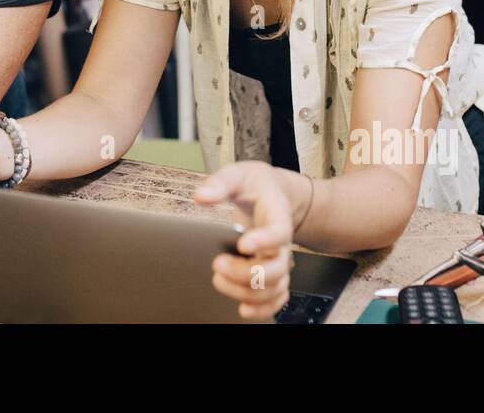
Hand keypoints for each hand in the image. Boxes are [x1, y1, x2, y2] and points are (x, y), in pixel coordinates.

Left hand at [194, 161, 295, 319]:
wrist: (273, 193)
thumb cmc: (256, 184)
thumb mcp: (238, 173)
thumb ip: (220, 182)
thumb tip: (201, 196)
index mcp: (278, 215)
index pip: (280, 232)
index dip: (264, 241)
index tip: (242, 243)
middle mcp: (282, 243)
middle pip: (276, 268)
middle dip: (246, 273)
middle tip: (218, 263)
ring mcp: (278, 260)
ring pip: (274, 288)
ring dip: (246, 292)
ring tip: (219, 280)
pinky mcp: (272, 272)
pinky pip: (276, 298)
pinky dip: (263, 309)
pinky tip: (243, 308)